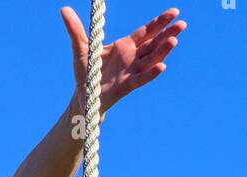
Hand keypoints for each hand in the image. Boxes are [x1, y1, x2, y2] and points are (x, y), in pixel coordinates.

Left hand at [61, 6, 184, 113]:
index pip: (146, 32)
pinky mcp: (126, 87)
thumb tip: (64, 9)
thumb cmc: (85, 73)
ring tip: (174, 40)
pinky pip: (141, 79)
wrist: (83, 97)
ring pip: (150, 60)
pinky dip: (151, 73)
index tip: (174, 12)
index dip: (159, 22)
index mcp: (125, 46)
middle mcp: (131, 59)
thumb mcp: (80, 48)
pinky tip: (162, 67)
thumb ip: (75, 30)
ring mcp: (130, 73)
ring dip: (162, 51)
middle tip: (182, 24)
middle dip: (167, 34)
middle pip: (153, 44)